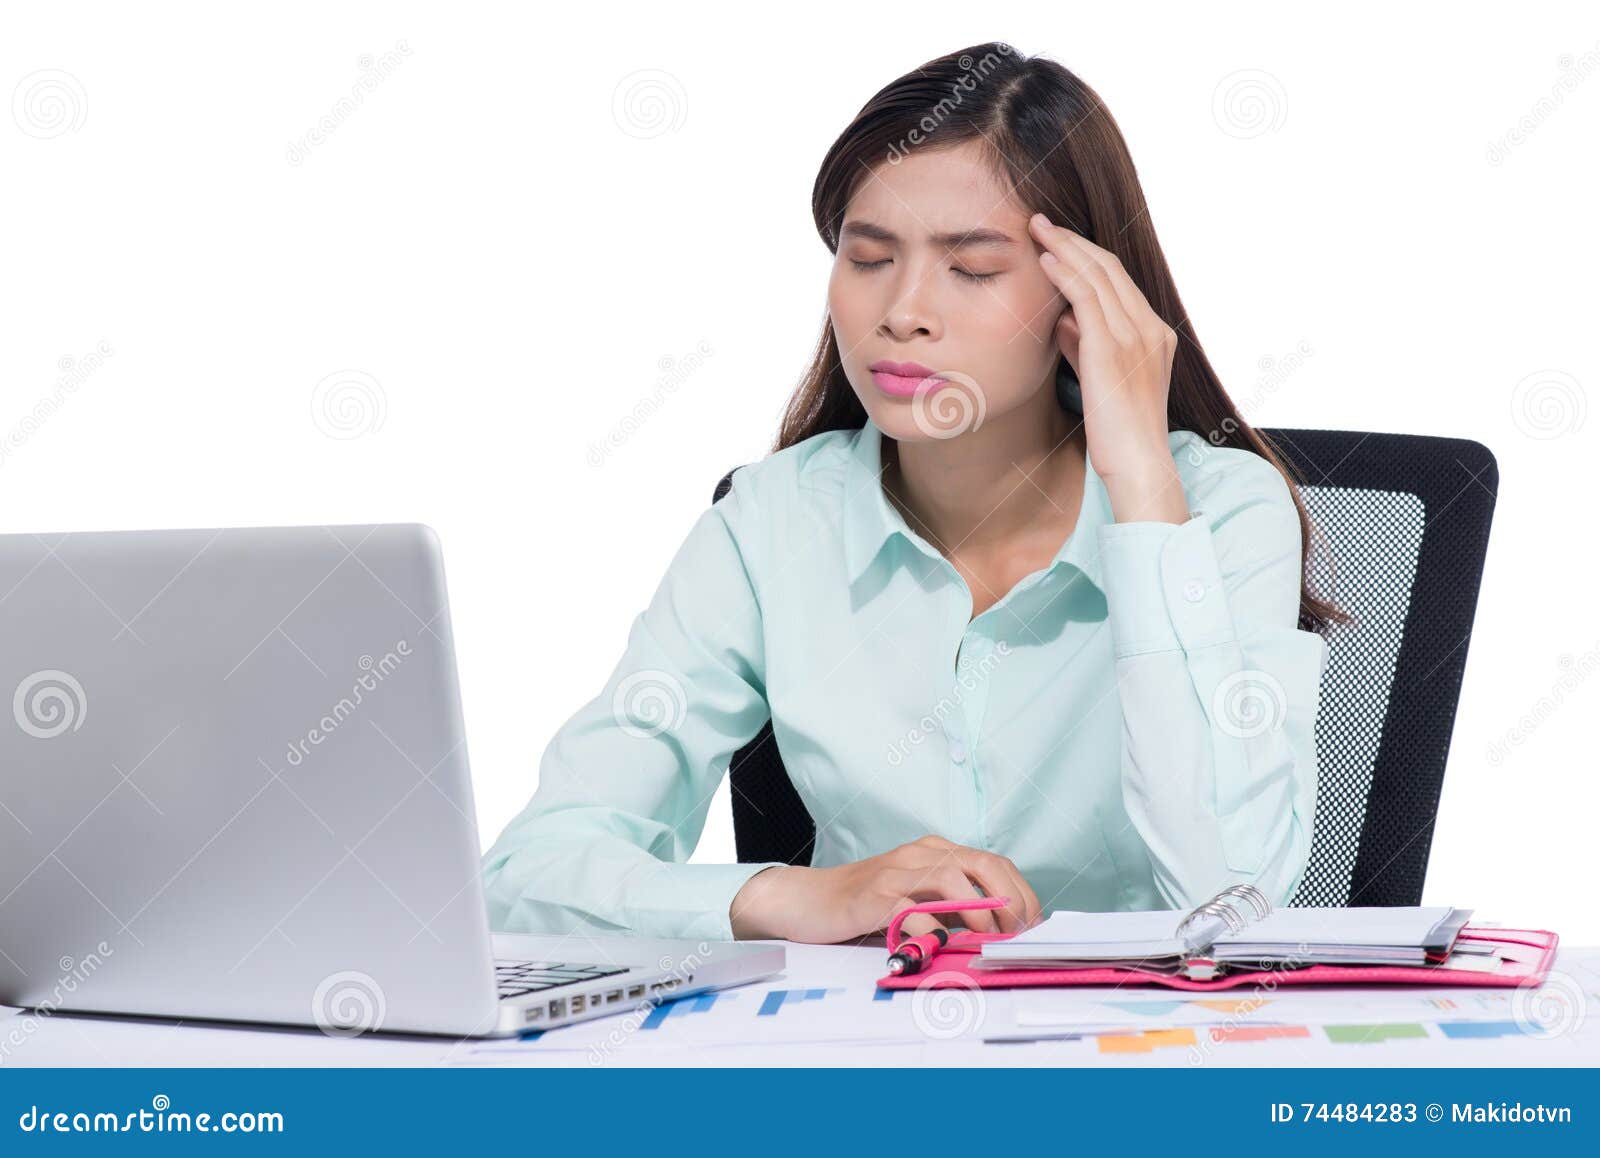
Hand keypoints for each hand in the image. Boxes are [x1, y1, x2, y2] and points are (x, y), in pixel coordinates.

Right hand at [728, 834, 1041, 943]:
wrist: (806, 900)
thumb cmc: (865, 905)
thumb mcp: (916, 901)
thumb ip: (952, 910)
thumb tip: (1001, 932)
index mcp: (936, 852)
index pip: (995, 864)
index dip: (1021, 894)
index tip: (1031, 926)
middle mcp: (920, 855)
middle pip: (981, 864)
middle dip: (1009, 901)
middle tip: (1014, 934)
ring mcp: (896, 872)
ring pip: (952, 878)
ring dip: (977, 912)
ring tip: (984, 939)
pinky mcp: (873, 896)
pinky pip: (911, 911)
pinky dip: (932, 931)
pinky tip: (938, 946)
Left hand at [1027, 212, 1183, 517]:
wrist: (1136, 465)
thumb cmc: (1117, 433)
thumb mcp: (1100, 380)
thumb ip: (1085, 345)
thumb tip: (1062, 319)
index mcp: (1155, 335)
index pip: (1119, 281)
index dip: (1087, 255)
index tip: (1058, 239)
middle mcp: (1151, 329)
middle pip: (1111, 269)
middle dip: (1074, 241)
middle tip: (1042, 221)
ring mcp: (1136, 337)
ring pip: (1100, 276)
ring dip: (1066, 247)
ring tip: (1037, 228)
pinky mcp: (1114, 349)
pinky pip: (1089, 299)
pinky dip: (1067, 274)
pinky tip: (1046, 259)